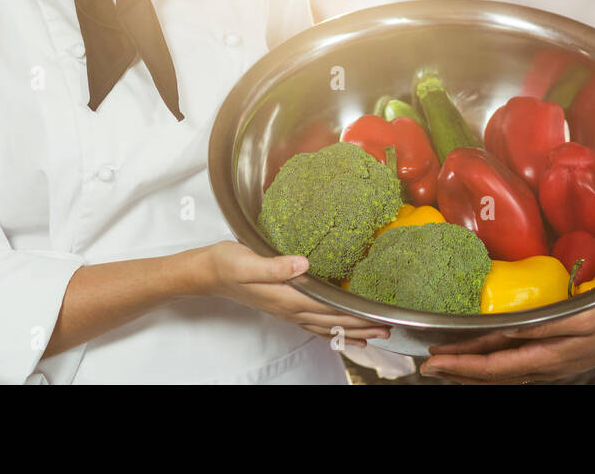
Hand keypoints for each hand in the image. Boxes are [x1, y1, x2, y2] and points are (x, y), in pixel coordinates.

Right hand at [195, 241, 389, 347]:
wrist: (207, 273)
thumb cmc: (226, 263)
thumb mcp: (247, 260)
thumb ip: (274, 265)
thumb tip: (302, 264)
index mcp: (286, 297)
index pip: (328, 309)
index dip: (354, 314)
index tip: (377, 316)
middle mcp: (289, 308)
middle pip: (331, 322)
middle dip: (360, 327)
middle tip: (387, 329)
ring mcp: (286, 311)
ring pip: (324, 326)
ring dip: (350, 330)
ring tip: (374, 334)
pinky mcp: (283, 306)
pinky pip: (312, 323)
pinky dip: (331, 329)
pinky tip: (341, 330)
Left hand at [420, 293, 594, 382]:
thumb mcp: (579, 314)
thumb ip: (541, 324)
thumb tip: (506, 329)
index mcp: (547, 357)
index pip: (493, 365)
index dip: (461, 364)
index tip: (434, 360)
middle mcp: (543, 368)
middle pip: (491, 375)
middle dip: (457, 371)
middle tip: (426, 365)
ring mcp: (548, 368)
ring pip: (499, 376)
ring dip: (469, 372)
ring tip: (444, 365)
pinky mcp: (552, 361)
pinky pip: (511, 370)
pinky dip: (488, 368)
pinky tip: (480, 362)